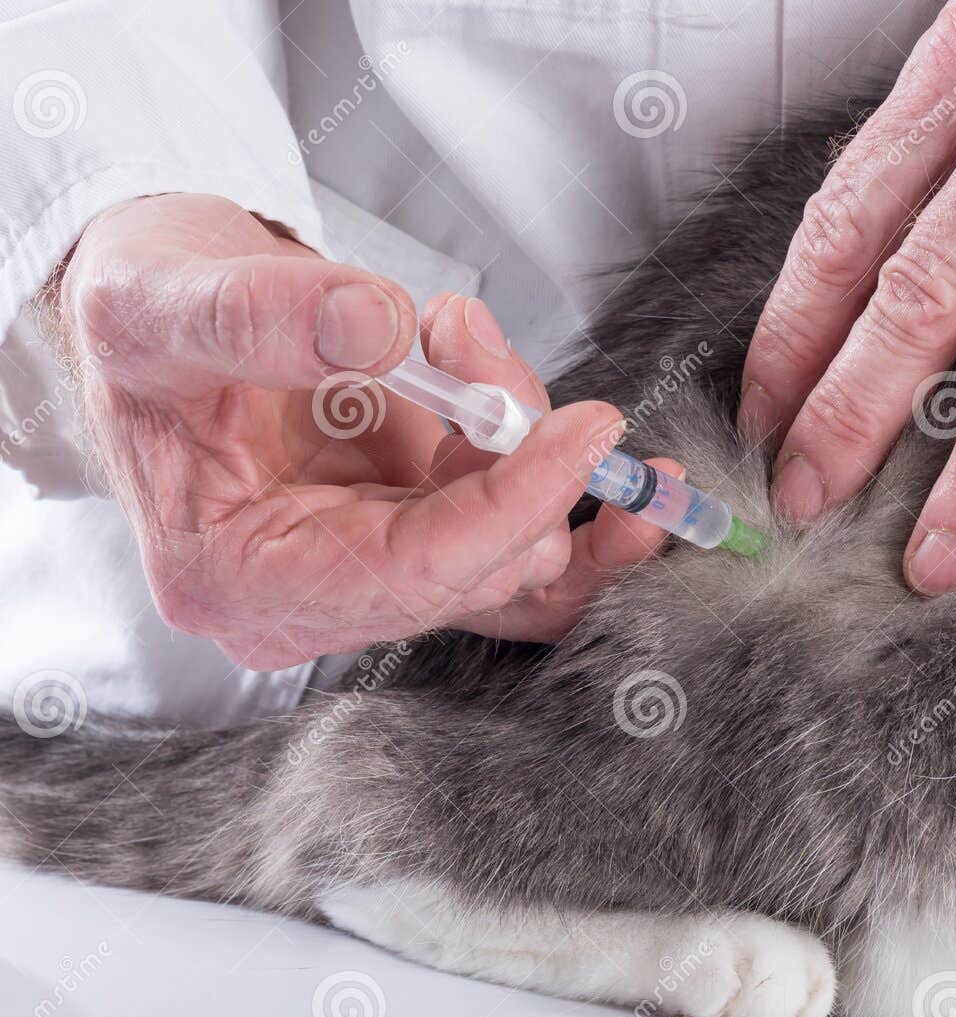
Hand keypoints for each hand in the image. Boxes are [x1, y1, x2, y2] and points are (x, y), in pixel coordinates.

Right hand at [60, 194, 669, 669]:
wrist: (160, 311)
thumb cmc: (143, 321)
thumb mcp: (161, 299)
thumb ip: (259, 315)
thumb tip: (376, 329)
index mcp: (233, 578)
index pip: (409, 571)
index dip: (511, 502)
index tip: (585, 430)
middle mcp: (308, 602)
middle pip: (476, 566)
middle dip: (514, 452)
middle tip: (468, 336)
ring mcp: (368, 576)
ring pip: (512, 553)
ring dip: (528, 447)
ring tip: (465, 339)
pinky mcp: (413, 540)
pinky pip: (518, 554)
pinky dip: (570, 505)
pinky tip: (635, 474)